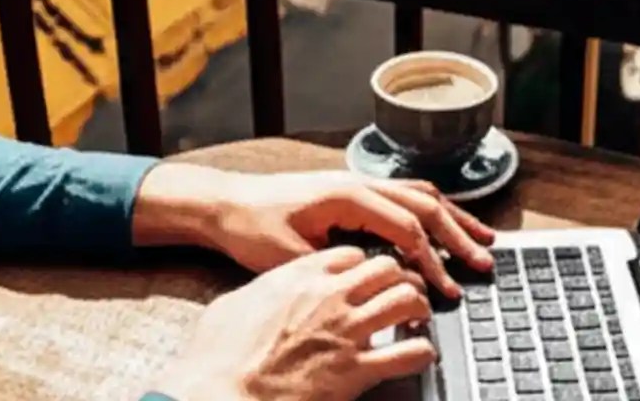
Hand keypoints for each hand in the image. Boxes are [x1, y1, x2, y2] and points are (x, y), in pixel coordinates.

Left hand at [131, 165, 494, 296]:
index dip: (431, 260)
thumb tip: (374, 285)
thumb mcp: (288, 257)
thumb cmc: (252, 226)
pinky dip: (431, 210)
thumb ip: (334, 269)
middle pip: (424, 205)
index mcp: (348, 195)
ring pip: (420, 195)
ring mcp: (358, 183)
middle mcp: (360, 183)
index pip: (406, 227)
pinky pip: (404, 195)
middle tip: (484, 262)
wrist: (227, 202)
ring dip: (452, 218)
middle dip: (457, 235)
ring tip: (482, 239)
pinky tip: (445, 223)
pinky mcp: (354, 192)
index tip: (447, 288)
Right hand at [152, 247, 434, 400]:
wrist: (221, 392)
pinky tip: (418, 353)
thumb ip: (262, 291)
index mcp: (300, 276)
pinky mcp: (357, 371)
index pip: (352, 254)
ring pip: (406, 298)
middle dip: (400, 277)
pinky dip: (421, 351)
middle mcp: (330, 297)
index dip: (364, 264)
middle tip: (402, 291)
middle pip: (387, 267)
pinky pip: (409, 352)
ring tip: (416, 317)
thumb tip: (266, 291)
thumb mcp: (232, 305)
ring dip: (417, 306)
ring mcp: (347, 332)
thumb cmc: (218, 356)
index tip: (366, 276)